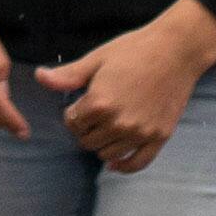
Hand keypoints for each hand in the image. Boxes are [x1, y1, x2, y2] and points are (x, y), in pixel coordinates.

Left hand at [35, 0, 215, 173]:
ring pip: (108, 154)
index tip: (79, 106)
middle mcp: (119, 123)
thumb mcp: (96, 60)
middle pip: (87, 141)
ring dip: (101, 145)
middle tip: (91, 117)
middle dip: (84, 130)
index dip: (72, 115)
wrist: (176, 50)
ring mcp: (141, 132)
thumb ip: (67, 76)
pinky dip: (124, 165)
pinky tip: (114, 163)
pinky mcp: (160, 136)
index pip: (73, 123)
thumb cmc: (134, 50)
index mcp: (100, 104)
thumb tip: (39, 77)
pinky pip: (138, 163)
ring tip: (104, 129)